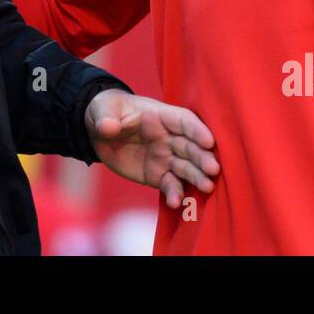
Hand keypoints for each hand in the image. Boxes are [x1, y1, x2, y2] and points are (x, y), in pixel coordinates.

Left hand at [85, 89, 218, 208]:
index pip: (184, 121)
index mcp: (160, 116)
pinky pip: (169, 184)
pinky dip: (174, 193)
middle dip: (202, 157)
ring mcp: (165, 157)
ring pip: (185, 167)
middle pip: (190, 146)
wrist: (100, 130)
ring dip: (196, 177)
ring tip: (207, 187)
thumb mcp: (103, 111)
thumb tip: (107, 127)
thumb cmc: (108, 112)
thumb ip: (106, 118)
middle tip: (213, 169)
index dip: (197, 130)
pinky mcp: (158, 175)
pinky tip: (176, 203)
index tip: (209, 141)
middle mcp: (168, 137)